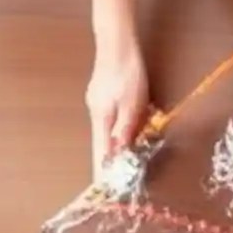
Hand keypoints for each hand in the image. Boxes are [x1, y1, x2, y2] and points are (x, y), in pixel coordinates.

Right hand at [85, 40, 147, 178]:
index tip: (103, 190)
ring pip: (111, 129)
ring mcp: (98, 103)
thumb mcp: (133, 103)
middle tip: (123, 174)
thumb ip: (126, 128)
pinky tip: (136, 120)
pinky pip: (115, 116)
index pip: (101, 152)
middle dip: (113, 159)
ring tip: (134, 149)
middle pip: (104, 143)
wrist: (117, 42)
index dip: (103, 171)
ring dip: (122, 140)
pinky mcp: (104, 94)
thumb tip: (119, 152)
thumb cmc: (127, 72)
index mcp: (101, 118)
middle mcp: (96, 113)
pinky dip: (124, 124)